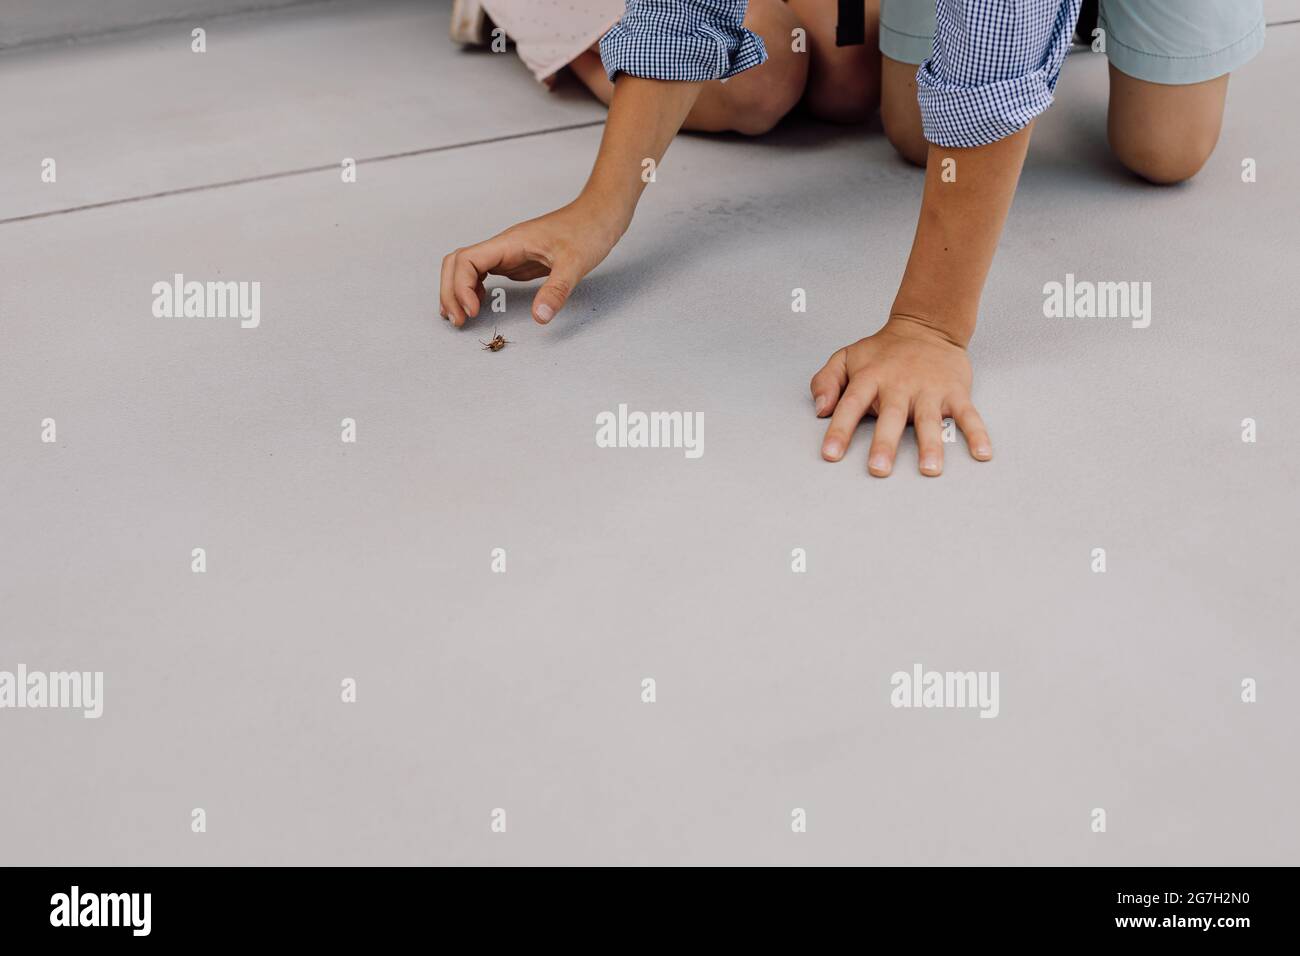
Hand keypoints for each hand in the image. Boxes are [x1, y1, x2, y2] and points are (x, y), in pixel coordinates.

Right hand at [438, 199, 624, 326]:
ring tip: (461, 316)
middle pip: (457, 263)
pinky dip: (473, 289)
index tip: (474, 311)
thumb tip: (540, 317)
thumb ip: (557, 290)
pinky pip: (484, 273)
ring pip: (466, 268)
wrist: (600, 214)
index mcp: (510, 243)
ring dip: (457, 291)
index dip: (460, 287)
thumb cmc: (588, 230)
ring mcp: (508, 253)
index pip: (466, 260)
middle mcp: (503, 246)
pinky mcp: (517, 261)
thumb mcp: (576, 263)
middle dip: (450, 291)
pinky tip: (478, 304)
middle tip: (458, 320)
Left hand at [809, 317, 991, 476]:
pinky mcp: (955, 391)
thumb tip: (819, 409)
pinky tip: (981, 453)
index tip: (831, 454)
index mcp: (871, 378)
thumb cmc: (883, 352)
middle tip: (878, 469)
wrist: (927, 326)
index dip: (840, 429)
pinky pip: (968, 414)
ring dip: (931, 445)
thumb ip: (826, 381)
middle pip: (892, 416)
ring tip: (929, 469)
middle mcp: (900, 385)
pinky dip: (977, 433)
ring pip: (930, 419)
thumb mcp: (847, 357)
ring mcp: (929, 389)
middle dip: (885, 443)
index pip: (851, 404)